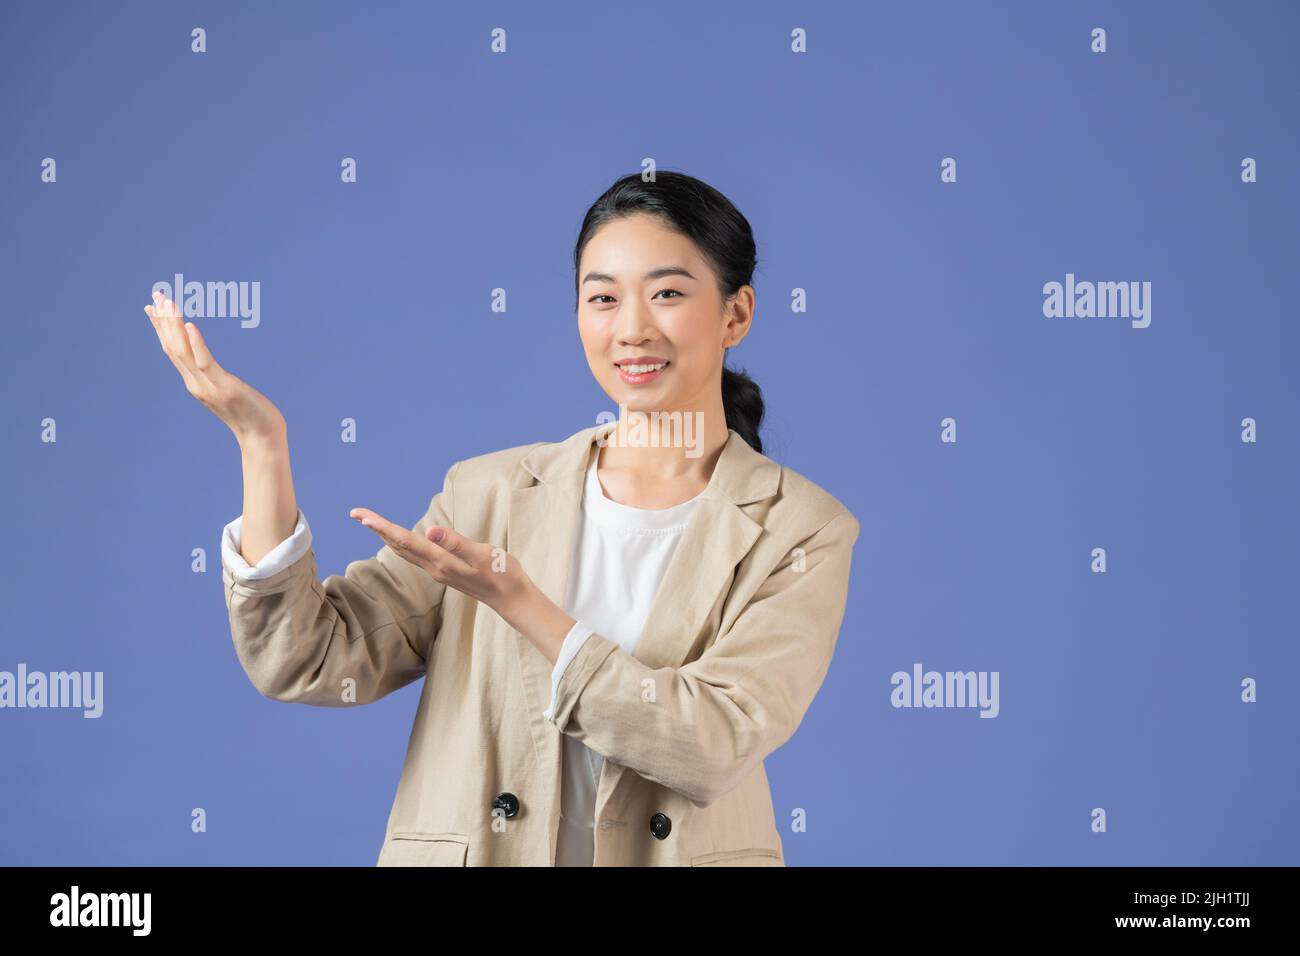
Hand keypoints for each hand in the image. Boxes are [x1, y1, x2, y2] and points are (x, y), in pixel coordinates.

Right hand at [144, 289, 285, 445]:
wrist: (262, 438)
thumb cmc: (250, 414)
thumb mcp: (227, 391)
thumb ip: (215, 377)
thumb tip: (208, 365)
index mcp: (195, 382)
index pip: (172, 350)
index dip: (161, 328)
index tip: (152, 306)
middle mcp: (195, 383)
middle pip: (173, 347)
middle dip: (163, 320)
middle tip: (156, 294)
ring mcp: (208, 386)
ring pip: (184, 352)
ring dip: (174, 326)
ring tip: (168, 302)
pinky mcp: (224, 388)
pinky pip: (206, 362)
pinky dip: (197, 343)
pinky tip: (190, 324)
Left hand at [349, 507, 531, 615]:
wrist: (511, 598)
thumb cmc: (502, 574)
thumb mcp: (482, 555)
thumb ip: (456, 543)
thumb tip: (431, 531)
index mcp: (440, 561)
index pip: (405, 540)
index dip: (383, 527)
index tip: (362, 515)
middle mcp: (434, 567)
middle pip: (399, 545)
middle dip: (378, 528)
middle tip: (356, 513)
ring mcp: (438, 571)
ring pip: (405, 551)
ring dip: (387, 535)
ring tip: (371, 523)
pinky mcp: (445, 571)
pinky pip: (415, 555)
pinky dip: (402, 543)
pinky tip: (400, 540)